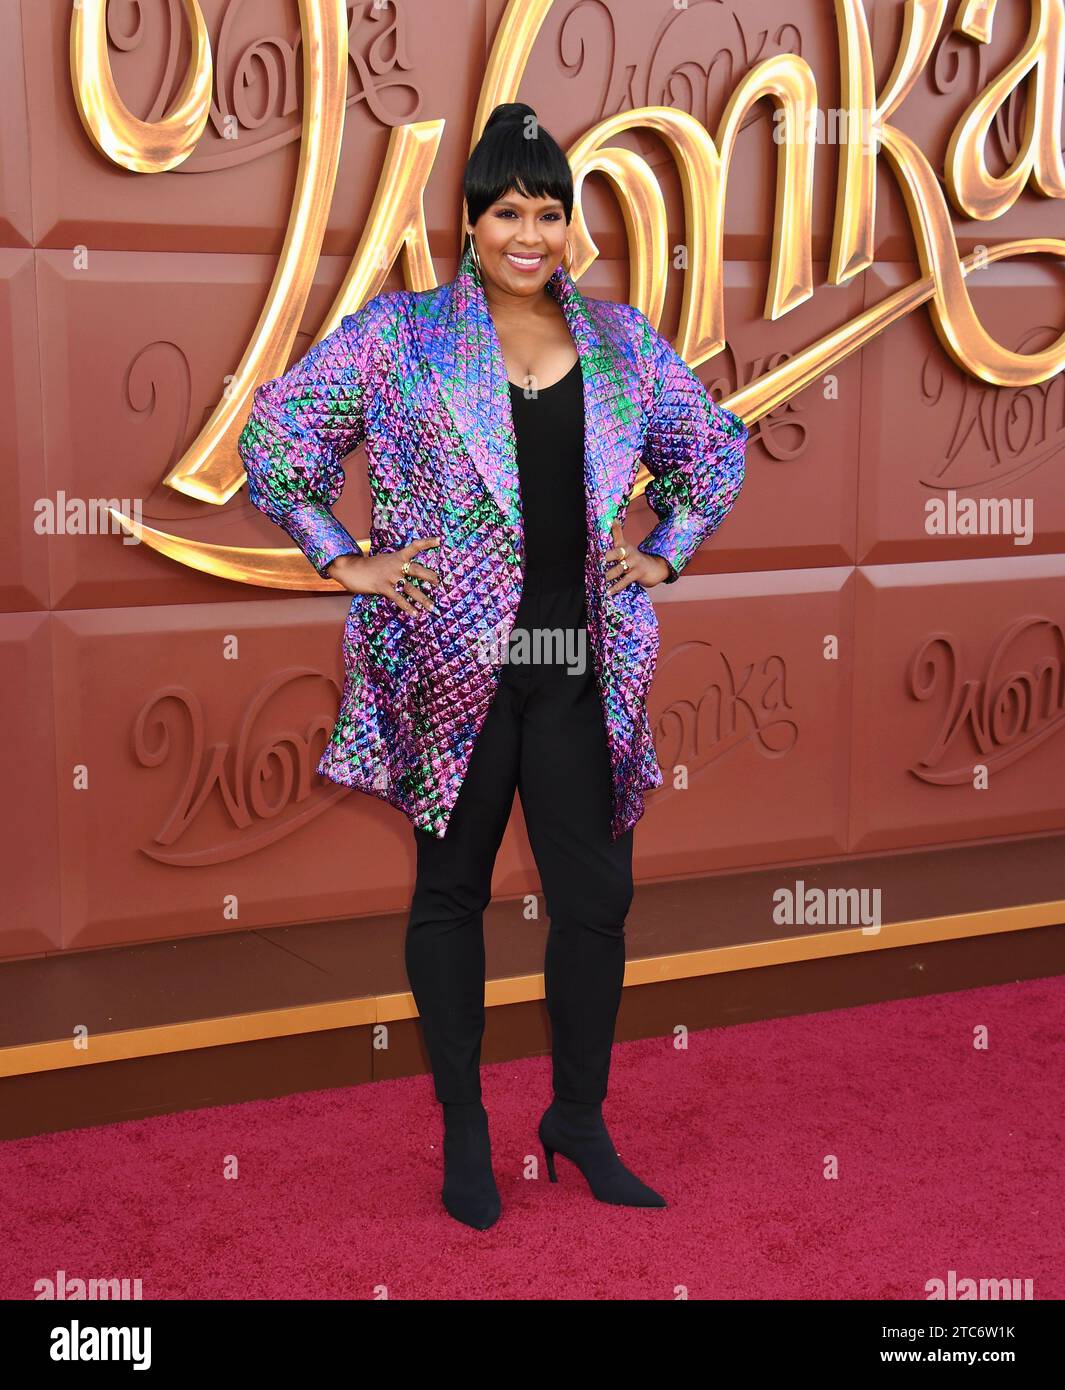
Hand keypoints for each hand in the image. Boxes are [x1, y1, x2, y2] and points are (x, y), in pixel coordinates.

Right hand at [325, 537, 440, 613]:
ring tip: (432, 607)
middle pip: (418, 569)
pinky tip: (415, 614)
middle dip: (430, 576)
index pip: (414, 546)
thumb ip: (397, 566)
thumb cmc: (369, 567)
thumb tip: (408, 574)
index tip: (439, 540)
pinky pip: (398, 598)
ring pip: (410, 588)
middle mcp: (396, 565)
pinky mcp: (383, 587)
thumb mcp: (385, 561)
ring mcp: (390, 576)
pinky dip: (408, 607)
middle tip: (439, 583)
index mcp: (397, 556)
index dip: (427, 542)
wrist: (350, 568)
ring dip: (422, 599)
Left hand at [603, 521, 669, 593]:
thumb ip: (617, 535)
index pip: (618, 535)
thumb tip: (612, 519)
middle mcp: (629, 553)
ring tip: (599, 580)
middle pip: (616, 553)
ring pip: (618, 569)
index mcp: (624, 545)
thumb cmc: (634, 558)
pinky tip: (608, 592)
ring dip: (608, 575)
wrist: (654, 568)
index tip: (608, 525)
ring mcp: (633, 564)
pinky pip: (624, 582)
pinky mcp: (637, 575)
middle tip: (595, 563)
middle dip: (605, 558)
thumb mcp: (626, 546)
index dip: (614, 529)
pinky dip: (615, 588)